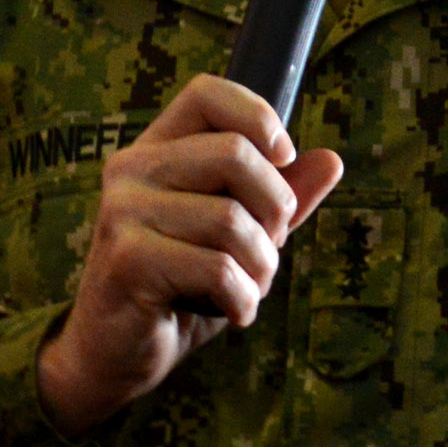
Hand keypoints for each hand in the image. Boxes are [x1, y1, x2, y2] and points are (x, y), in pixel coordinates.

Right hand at [37, 74, 341, 435]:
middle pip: (236, 154)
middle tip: (266, 250)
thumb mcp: (237, 238)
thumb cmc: (180, 287)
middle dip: (274, 210)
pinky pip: (217, 268)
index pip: (209, 93)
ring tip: (247, 288)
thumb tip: (331, 160)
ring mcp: (123, 212)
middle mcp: (133, 169)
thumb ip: (279, 198)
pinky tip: (235, 312)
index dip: (259, 117)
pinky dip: (243, 298)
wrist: (116, 353)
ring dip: (260, 266)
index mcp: (157, 149)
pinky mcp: (127, 260)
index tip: (282, 160)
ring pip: (231, 219)